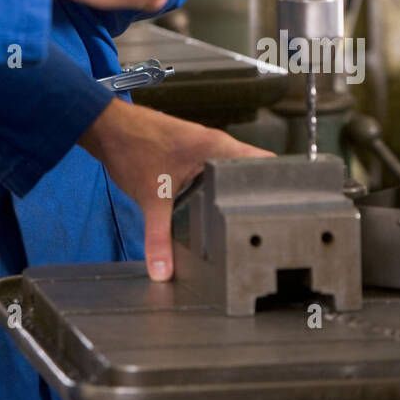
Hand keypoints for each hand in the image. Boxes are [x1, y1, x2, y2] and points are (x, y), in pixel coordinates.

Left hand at [80, 99, 274, 279]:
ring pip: (233, 175)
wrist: (106, 128)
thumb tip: (164, 271)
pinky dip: (219, 192)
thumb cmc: (130, 145)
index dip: (283, 185)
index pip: (266, 162)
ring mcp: (205, 149)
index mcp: (218, 147)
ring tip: (250, 224)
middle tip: (271, 228)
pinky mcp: (191, 156)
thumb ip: (158, 238)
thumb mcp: (150, 198)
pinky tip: (217, 212)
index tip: (294, 209)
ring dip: (238, 195)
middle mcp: (217, 146)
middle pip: (253, 174)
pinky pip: (215, 175)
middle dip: (261, 199)